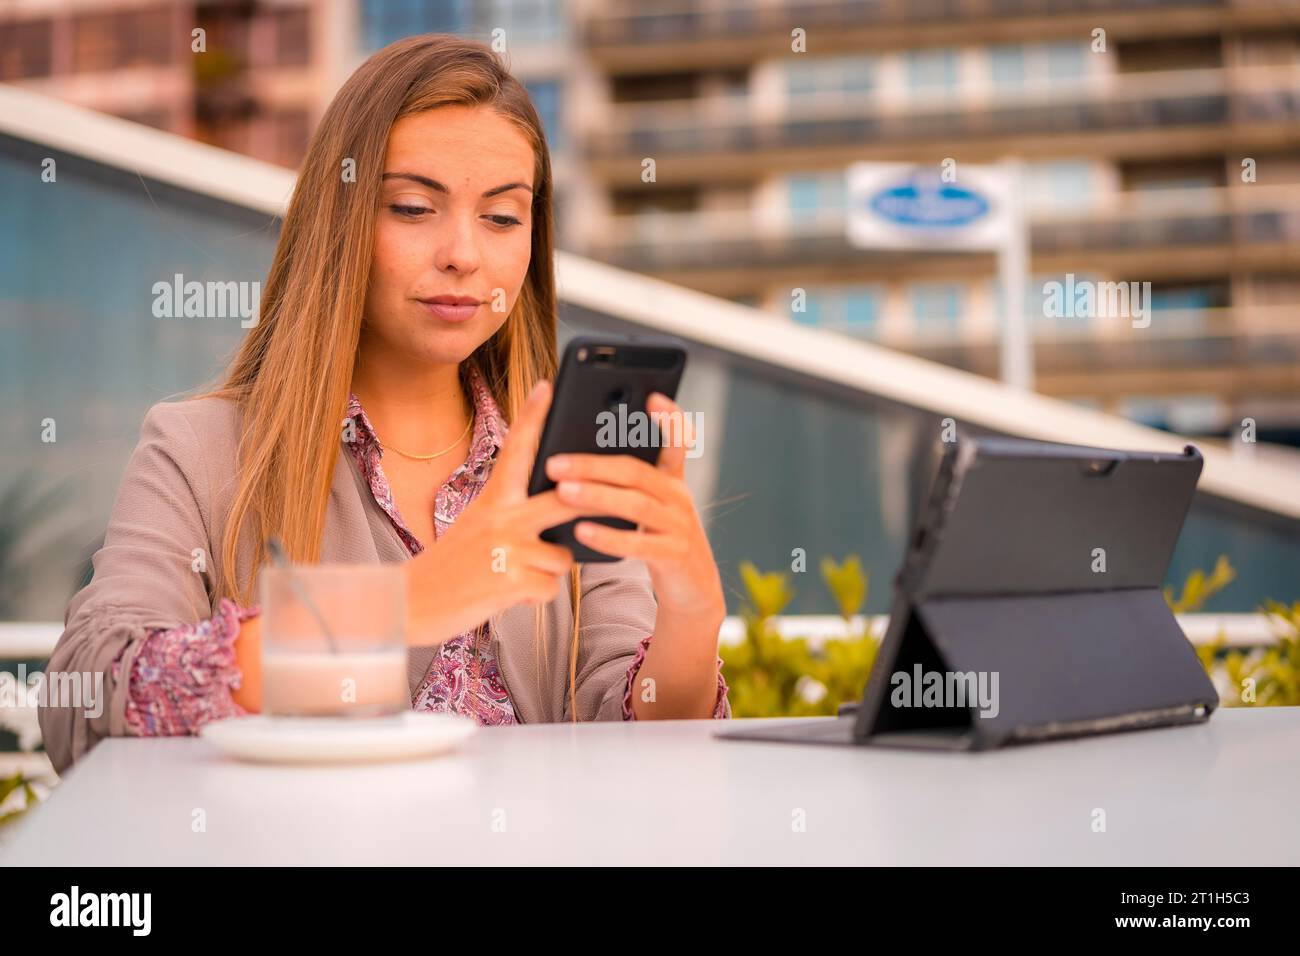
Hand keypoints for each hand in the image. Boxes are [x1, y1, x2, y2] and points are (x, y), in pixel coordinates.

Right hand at [405, 379, 585, 645]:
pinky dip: (536, 596)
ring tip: (515, 576)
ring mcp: (507, 548)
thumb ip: (514, 512)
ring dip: (548, 570)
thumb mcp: (478, 525)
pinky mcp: (511, 581)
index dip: (533, 416)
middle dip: (598, 500)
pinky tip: (509, 595)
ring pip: (563, 555)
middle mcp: (500, 517)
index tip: (548, 386)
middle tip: (620, 496)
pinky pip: (551, 586)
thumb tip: (562, 508)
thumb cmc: (453, 564)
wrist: (410, 602)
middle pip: (566, 498)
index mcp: (492, 499)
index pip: (516, 450)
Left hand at [544, 392, 724, 625]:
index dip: (669, 418)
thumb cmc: (658, 540)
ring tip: (563, 492)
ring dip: (596, 496)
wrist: (693, 589)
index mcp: (671, 480)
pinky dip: (609, 537)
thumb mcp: (649, 507)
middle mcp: (679, 498)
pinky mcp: (675, 556)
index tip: (652, 396)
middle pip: (636, 472)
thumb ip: (624, 486)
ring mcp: (680, 526)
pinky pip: (639, 544)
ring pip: (636, 505)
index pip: (678, 441)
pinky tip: (582, 532)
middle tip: (555, 463)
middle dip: (593, 465)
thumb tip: (571, 463)